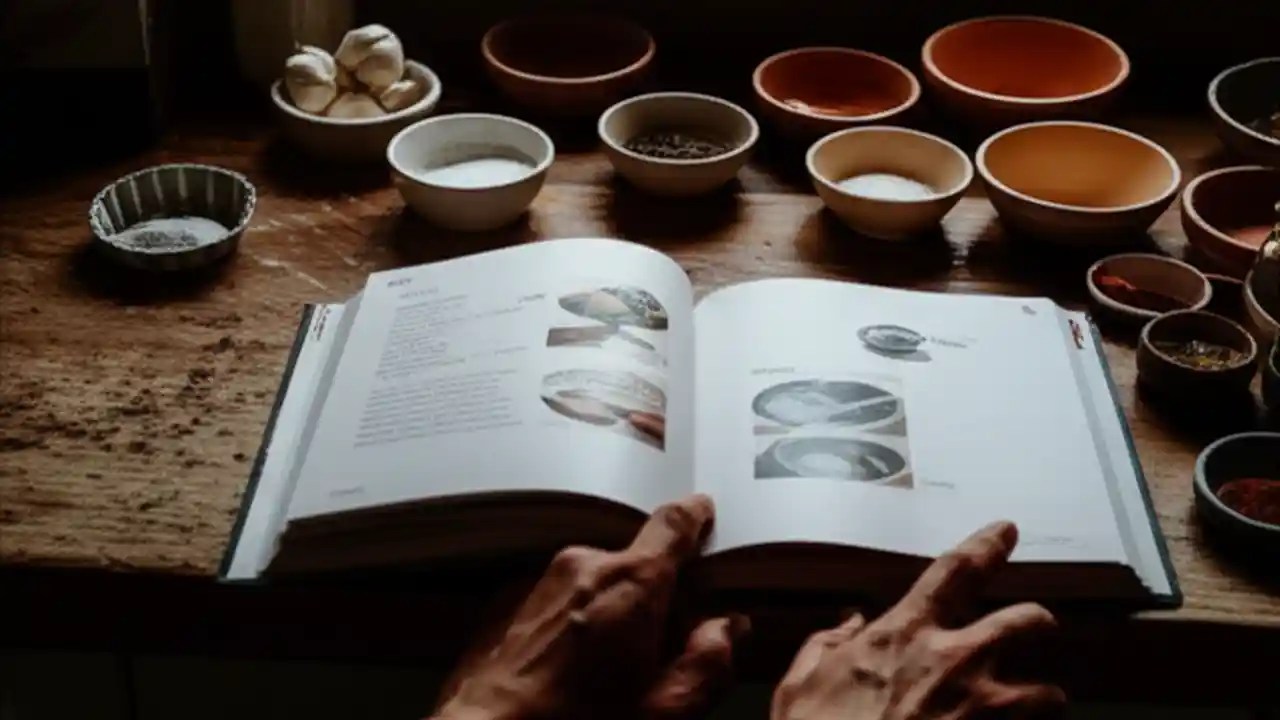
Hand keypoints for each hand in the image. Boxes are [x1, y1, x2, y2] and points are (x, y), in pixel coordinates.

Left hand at [434, 495, 747, 719]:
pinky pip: (562, 600)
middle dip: (654, 597)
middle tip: (657, 649)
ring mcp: (542, 580)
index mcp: (632, 585)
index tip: (706, 519)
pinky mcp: (510, 601)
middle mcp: (585, 567)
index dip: (696, 518)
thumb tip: (728, 628)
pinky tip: (571, 670)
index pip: (674, 524)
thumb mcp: (662, 714)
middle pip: (638, 563)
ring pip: (598, 582)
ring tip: (606, 670)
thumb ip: (706, 663)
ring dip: (611, 612)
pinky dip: (576, 623)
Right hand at [772, 522, 1063, 719]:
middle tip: (1043, 623)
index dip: (986, 545)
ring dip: (1045, 696)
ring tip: (1045, 700)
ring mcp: (982, 709)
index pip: (955, 570)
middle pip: (1023, 620)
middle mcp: (954, 660)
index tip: (1007, 531)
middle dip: (1038, 619)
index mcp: (904, 633)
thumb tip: (849, 625)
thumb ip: (825, 647)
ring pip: (1046, 691)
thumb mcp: (800, 686)